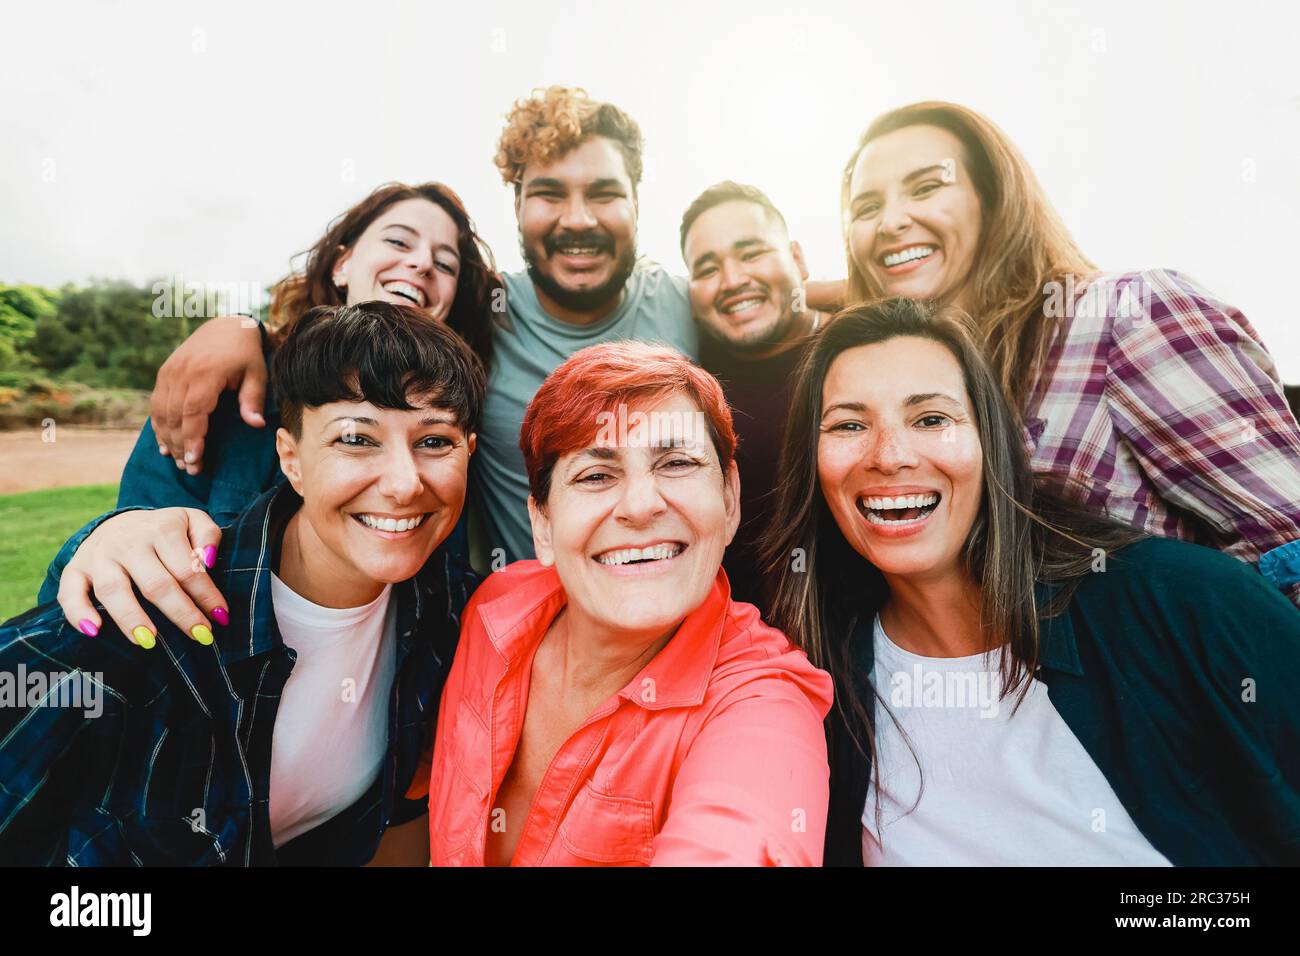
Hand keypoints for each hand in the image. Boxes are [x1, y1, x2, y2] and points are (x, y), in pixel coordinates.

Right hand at [58, 508, 228, 648]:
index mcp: (161, 529)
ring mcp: (99, 556)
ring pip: (114, 589)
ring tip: (150, 641)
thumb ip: (208, 535)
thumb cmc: (164, 531)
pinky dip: (78, 611)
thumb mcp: (192, 520)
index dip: (206, 596)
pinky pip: (70, 591)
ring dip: (131, 617)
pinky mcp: (76, 569)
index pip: (188, 569)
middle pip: (156, 583)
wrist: (118, 521)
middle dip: (180, 613)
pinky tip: (93, 630)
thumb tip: (207, 560)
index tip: (221, 619)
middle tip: (200, 636)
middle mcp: (128, 542)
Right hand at [151, 315, 267, 473]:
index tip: (195, 461)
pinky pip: (156, 404)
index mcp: (205, 372)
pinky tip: (165, 444)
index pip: (193, 412)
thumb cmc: (246, 353)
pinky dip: (158, 425)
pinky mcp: (164, 373)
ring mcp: (169, 372)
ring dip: (167, 439)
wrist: (226, 325)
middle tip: (190, 469)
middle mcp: (182, 372)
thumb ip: (253, 399)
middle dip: (180, 446)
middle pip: (174, 416)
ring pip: (161, 412)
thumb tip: (255, 425)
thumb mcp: (257, 373)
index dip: (192, 438)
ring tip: (179, 462)